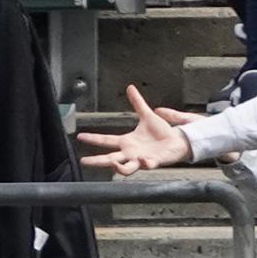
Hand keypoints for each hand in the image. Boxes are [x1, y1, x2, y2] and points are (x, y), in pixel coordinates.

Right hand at [77, 84, 194, 174]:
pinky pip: (146, 165)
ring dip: (119, 168)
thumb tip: (130, 88)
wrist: (176, 141)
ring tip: (113, 165)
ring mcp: (140, 159)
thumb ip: (137, 102)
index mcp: (126, 142)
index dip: (93, 138)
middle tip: (84, 161)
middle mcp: (130, 153)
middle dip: (96, 161)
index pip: (106, 141)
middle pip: (109, 159)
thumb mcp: (147, 115)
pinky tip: (141, 160)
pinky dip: (143, 164)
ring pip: (125, 168)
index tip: (80, 136)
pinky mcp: (153, 162)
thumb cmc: (162, 132)